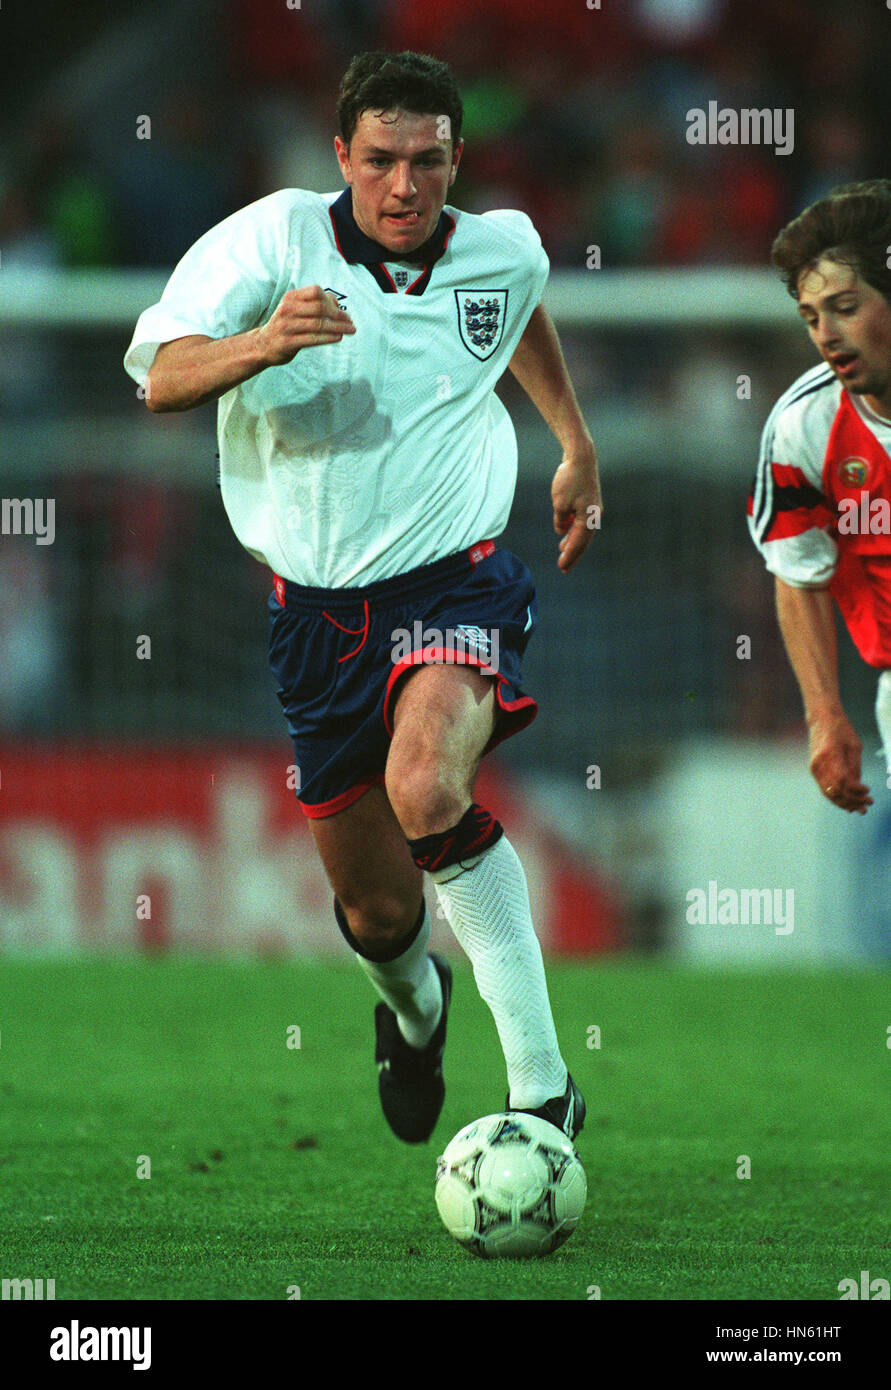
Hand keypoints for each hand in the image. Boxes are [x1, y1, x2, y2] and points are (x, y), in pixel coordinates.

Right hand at [257, 285, 354, 365]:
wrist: (263, 344)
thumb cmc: (285, 326)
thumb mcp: (295, 309)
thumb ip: (313, 304)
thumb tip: (336, 303)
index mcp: (290, 298)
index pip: (316, 292)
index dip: (331, 300)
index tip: (341, 311)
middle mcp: (287, 309)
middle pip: (319, 307)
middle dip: (338, 315)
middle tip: (350, 322)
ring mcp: (286, 326)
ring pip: (318, 324)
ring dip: (338, 327)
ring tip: (350, 331)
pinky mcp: (288, 342)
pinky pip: (312, 339)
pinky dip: (328, 338)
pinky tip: (338, 337)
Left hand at [551, 442, 601, 572]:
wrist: (581, 457)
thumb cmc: (570, 480)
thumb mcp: (559, 504)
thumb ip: (560, 520)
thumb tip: (561, 530)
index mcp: (588, 519)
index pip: (578, 543)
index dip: (569, 556)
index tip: (561, 568)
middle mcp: (593, 516)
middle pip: (583, 541)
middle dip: (573, 555)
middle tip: (564, 569)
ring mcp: (592, 508)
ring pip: (582, 531)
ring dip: (573, 542)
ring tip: (563, 553)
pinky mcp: (589, 501)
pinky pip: (581, 521)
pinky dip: (574, 529)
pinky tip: (565, 532)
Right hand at [808, 712, 872, 812]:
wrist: (821, 719)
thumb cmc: (841, 729)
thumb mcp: (854, 746)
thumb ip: (855, 768)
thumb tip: (859, 788)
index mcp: (829, 755)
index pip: (843, 781)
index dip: (856, 791)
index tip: (868, 792)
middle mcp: (818, 764)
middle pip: (835, 791)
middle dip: (852, 801)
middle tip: (868, 805)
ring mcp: (814, 768)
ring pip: (829, 793)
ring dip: (845, 803)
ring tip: (859, 808)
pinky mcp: (814, 770)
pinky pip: (825, 789)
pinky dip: (837, 798)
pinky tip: (848, 803)